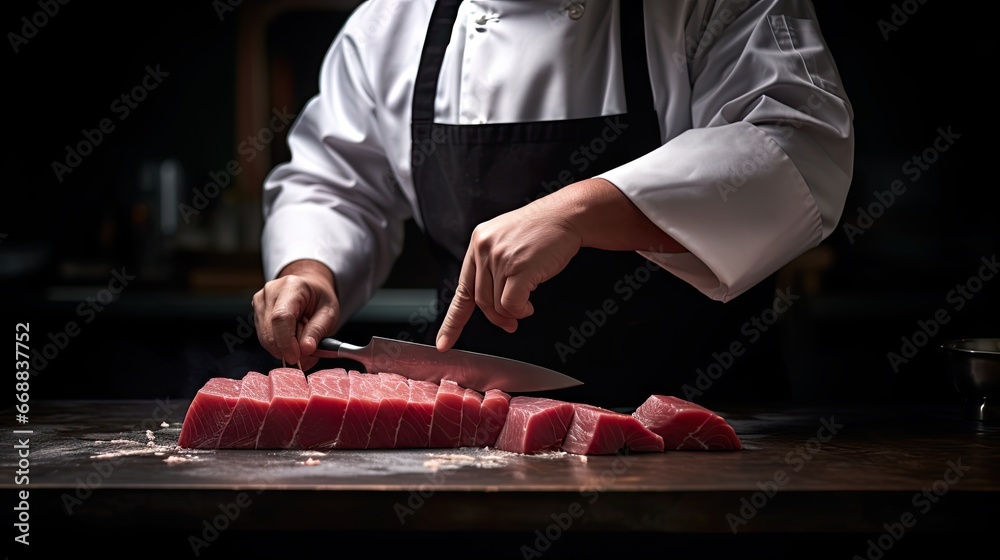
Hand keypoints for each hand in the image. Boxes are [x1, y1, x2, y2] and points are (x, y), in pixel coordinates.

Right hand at [253, 259, 339, 370]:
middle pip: (270, 330)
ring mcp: (260, 302)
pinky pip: (264, 338)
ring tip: (300, 338)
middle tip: (305, 353)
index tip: (296, 358)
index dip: (286, 342)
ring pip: (265, 338)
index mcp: (292, 286)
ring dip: (283, 347)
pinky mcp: (256, 312)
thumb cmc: (320, 299)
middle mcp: (271, 292)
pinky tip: (291, 337)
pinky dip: (278, 344)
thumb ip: (317, 331)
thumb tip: (305, 350)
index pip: (281, 317)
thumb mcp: (329, 313)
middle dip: (287, 349)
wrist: (309, 288)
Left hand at [435, 193, 583, 350]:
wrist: (567, 215)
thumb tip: (492, 303)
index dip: (452, 321)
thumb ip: (493, 264)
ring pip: (496, 305)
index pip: (462, 288)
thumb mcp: (507, 240)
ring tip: (526, 305)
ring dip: (513, 312)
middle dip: (496, 318)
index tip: (444, 342)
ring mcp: (500, 258)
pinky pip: (511, 305)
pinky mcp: (518, 268)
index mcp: (479, 242)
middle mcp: (484, 248)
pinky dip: (521, 311)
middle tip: (509, 324)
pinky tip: (529, 306)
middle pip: (480, 301)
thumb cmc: (544, 230)